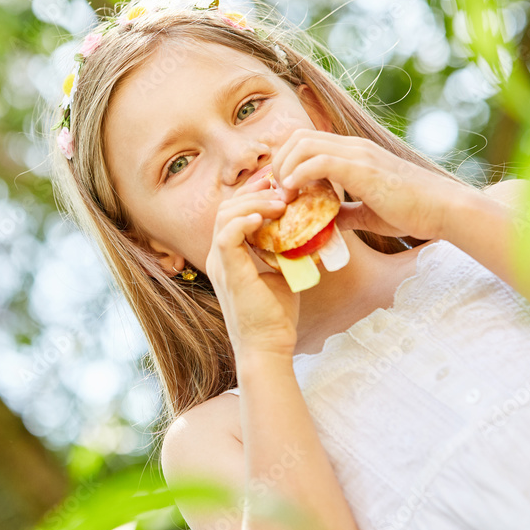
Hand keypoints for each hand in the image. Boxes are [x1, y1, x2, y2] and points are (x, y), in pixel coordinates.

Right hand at [205, 176, 300, 357]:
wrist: (269, 346)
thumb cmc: (276, 314)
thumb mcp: (283, 272)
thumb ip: (287, 250)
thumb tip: (310, 230)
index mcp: (228, 253)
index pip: (234, 211)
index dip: (254, 192)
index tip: (278, 184)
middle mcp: (219, 254)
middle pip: (228, 206)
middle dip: (255, 190)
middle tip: (282, 185)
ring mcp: (220, 262)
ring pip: (226, 215)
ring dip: (254, 202)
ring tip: (280, 201)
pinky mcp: (228, 271)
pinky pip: (227, 235)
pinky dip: (245, 220)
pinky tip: (267, 215)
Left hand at [271, 129, 475, 240]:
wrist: (444, 210)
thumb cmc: (413, 211)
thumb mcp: (371, 212)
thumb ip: (348, 213)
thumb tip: (328, 221)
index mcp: (354, 152)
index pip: (307, 141)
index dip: (287, 162)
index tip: (283, 190)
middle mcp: (353, 147)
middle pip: (298, 137)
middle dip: (279, 163)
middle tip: (279, 192)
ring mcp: (358, 154)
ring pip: (303, 144)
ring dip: (285, 168)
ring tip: (284, 196)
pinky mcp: (361, 168)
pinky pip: (318, 161)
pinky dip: (298, 175)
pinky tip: (294, 195)